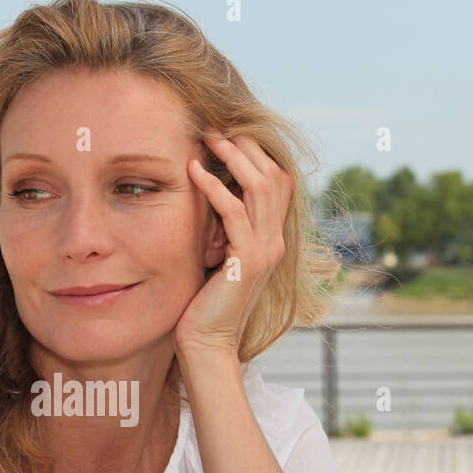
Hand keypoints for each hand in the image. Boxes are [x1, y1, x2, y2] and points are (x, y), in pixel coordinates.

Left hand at [175, 129, 293, 356]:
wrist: (207, 345)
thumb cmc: (203, 304)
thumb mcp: (217, 257)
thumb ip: (221, 230)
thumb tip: (208, 198)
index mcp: (271, 239)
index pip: (278, 182)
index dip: (258, 153)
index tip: (228, 134)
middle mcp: (274, 242)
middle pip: (275, 175)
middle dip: (247, 145)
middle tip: (215, 127)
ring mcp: (264, 251)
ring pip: (261, 187)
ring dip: (234, 156)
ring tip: (208, 137)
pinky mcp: (246, 261)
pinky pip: (234, 212)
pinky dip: (214, 187)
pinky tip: (194, 171)